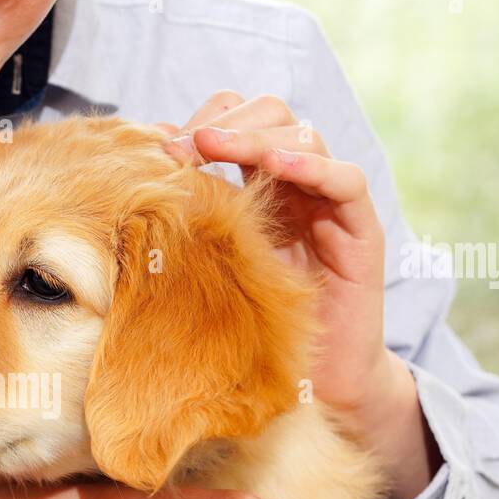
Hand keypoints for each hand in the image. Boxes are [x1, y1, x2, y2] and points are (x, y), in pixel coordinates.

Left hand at [162, 91, 439, 498]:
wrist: (312, 383)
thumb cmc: (251, 329)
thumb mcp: (208, 268)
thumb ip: (186, 224)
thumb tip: (138, 180)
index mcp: (256, 187)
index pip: (237, 122)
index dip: (203, 122)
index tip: (160, 146)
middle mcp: (295, 186)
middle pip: (271, 115)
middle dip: (225, 121)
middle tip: (183, 146)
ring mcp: (328, 204)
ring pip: (304, 136)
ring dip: (255, 135)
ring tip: (213, 144)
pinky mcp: (360, 231)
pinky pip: (346, 180)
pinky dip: (312, 166)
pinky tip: (277, 164)